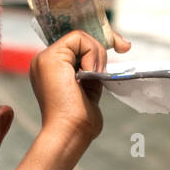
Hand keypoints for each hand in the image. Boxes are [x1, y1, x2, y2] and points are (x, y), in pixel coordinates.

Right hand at [28, 29, 130, 147]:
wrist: (69, 132)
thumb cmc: (80, 120)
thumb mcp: (90, 87)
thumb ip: (92, 69)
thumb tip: (108, 53)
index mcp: (53, 69)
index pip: (77, 44)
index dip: (98, 43)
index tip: (122, 46)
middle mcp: (45, 61)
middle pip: (80, 36)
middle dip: (104, 41)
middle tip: (124, 47)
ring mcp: (45, 58)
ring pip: (81, 37)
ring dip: (97, 54)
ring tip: (94, 76)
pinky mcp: (51, 58)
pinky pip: (78, 39)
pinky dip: (91, 53)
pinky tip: (89, 73)